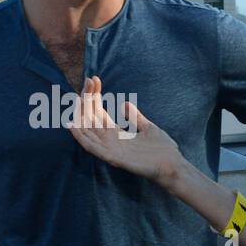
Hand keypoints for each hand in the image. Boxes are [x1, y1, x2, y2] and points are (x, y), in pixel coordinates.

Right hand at [67, 76, 183, 187]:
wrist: (173, 165)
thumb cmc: (162, 149)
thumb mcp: (147, 127)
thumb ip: (135, 117)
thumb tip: (124, 103)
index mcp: (117, 134)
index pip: (98, 113)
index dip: (94, 97)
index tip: (94, 80)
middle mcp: (110, 141)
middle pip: (91, 119)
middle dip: (88, 100)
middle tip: (88, 81)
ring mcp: (110, 149)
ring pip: (87, 131)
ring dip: (80, 115)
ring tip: (76, 99)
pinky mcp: (112, 158)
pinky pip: (91, 147)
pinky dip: (80, 136)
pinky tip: (71, 124)